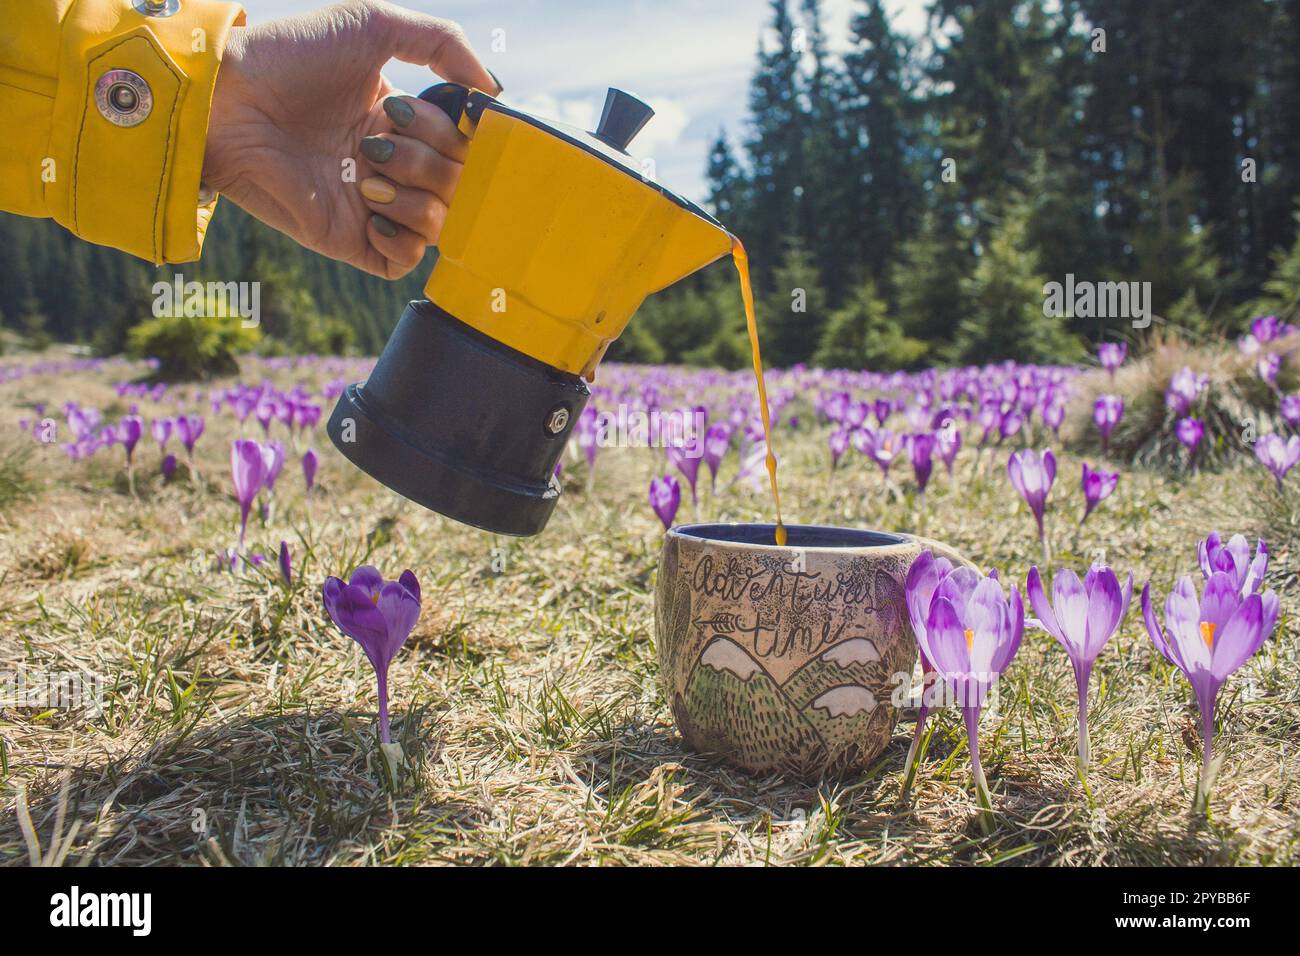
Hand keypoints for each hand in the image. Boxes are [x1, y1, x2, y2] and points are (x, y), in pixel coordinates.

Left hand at [202, 0, 499, 278]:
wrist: (231, 100)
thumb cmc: (293, 56)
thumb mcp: (374, 24)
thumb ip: (443, 42)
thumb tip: (493, 91)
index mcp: (402, 122)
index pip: (465, 142)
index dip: (461, 133)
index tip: (437, 115)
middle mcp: (394, 165)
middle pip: (459, 181)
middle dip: (430, 157)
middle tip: (378, 138)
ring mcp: (374, 205)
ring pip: (440, 221)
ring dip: (415, 193)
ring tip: (366, 171)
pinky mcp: (351, 241)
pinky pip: (405, 262)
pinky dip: (403, 238)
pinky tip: (374, 211)